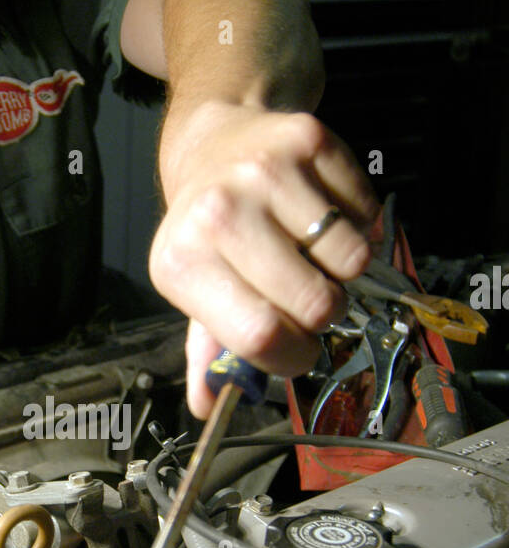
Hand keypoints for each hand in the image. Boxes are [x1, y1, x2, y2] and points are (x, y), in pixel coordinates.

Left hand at [150, 102, 379, 416]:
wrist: (214, 144)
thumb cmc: (211, 232)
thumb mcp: (196, 292)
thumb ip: (208, 354)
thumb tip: (209, 406)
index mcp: (181, 264)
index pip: (261, 336)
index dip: (294, 356)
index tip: (299, 349)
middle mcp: (216, 214)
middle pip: (314, 303)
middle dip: (323, 314)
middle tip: (306, 294)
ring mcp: (263, 173)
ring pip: (351, 260)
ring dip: (343, 270)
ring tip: (312, 254)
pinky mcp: (307, 141)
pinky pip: (365, 213)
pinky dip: (358, 225)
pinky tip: (322, 216)